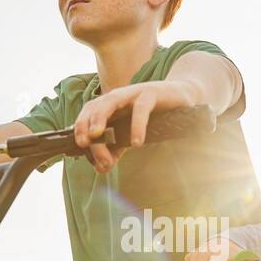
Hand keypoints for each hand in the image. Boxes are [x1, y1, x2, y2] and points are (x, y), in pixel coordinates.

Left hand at [72, 79, 198, 173]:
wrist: (181, 97)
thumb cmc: (152, 116)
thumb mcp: (130, 134)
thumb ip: (115, 150)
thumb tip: (101, 168)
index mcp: (110, 105)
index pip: (88, 113)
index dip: (80, 126)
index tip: (80, 146)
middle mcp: (118, 97)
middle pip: (95, 105)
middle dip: (85, 123)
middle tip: (84, 142)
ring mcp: (134, 93)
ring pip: (112, 100)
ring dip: (100, 117)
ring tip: (97, 135)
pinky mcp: (153, 94)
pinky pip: (142, 108)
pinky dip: (137, 125)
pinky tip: (136, 143)